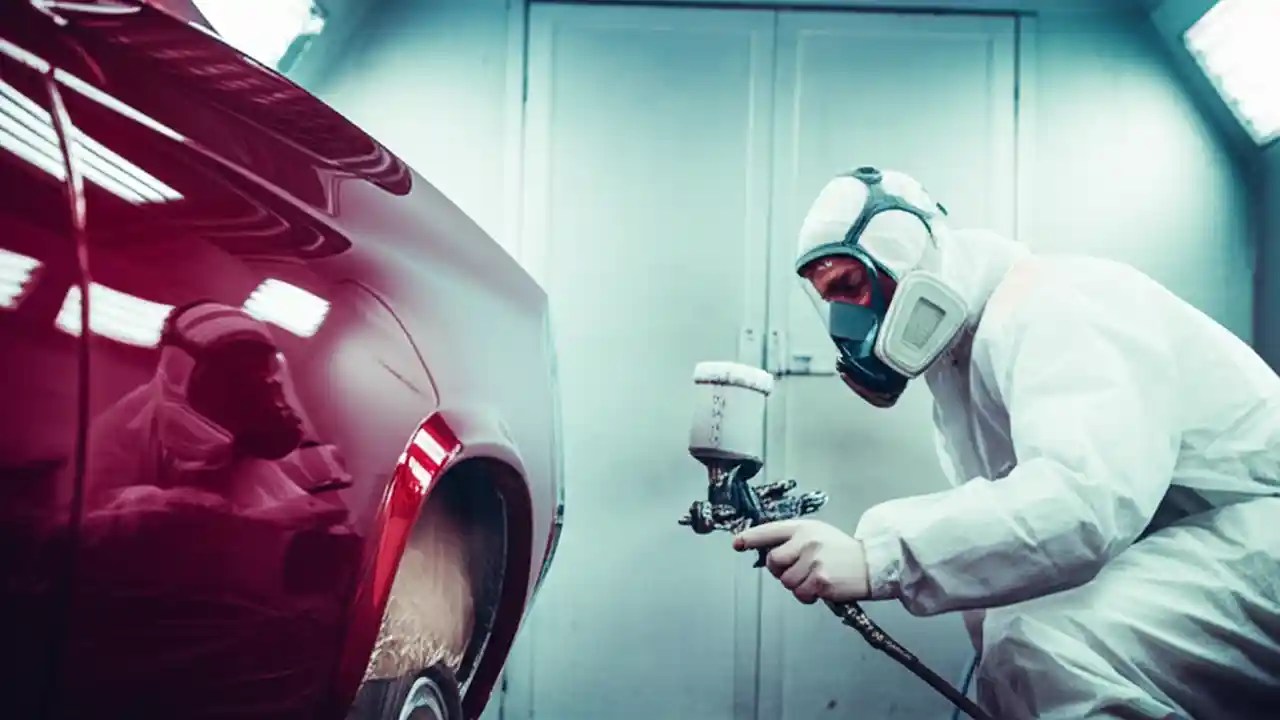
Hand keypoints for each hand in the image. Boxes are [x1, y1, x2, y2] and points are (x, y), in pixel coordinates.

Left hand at [733, 519, 869, 603]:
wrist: (872, 565)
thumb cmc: (842, 552)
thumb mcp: (818, 534)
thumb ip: (794, 540)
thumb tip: (767, 554)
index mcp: (804, 527)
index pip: (770, 530)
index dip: (751, 538)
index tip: (737, 543)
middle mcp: (807, 541)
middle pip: (773, 561)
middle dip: (780, 570)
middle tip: (799, 570)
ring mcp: (814, 560)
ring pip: (785, 581)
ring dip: (797, 585)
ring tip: (815, 578)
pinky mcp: (821, 580)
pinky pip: (800, 594)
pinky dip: (807, 596)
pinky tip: (821, 589)